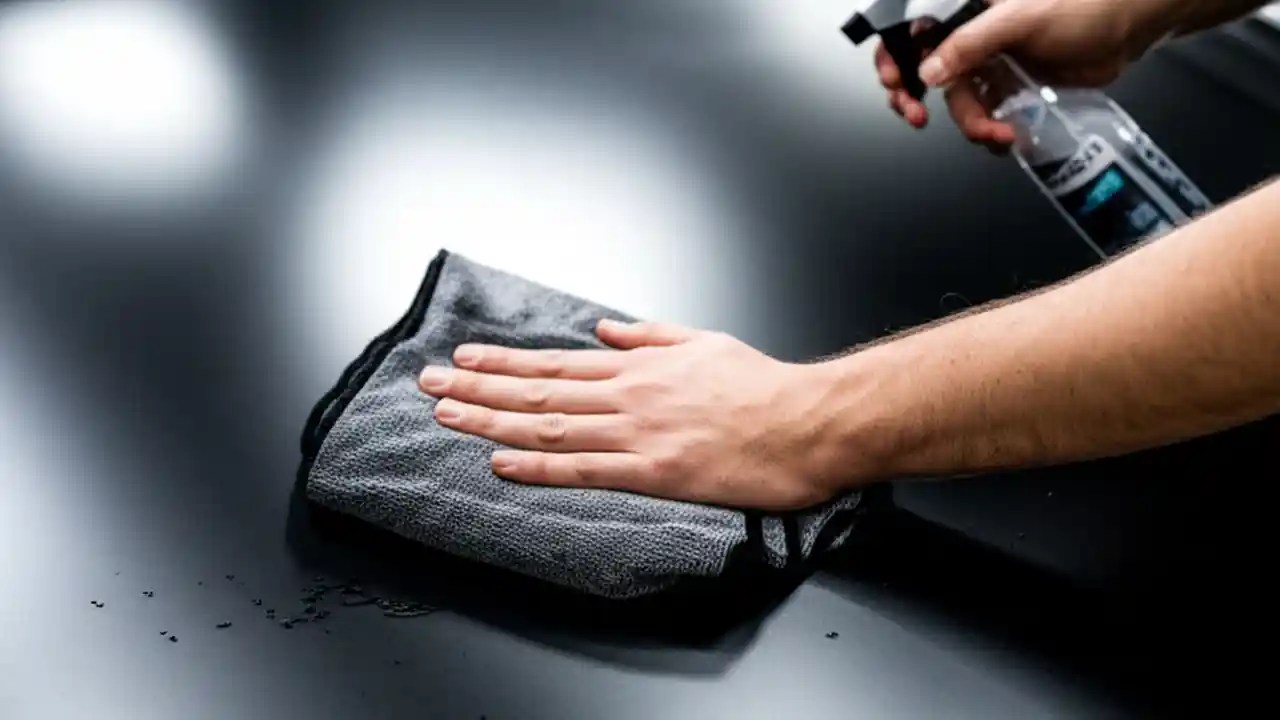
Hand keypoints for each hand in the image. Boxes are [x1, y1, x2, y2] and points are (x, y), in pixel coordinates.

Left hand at [417, 320, 848, 510]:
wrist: (808, 422)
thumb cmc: (762, 385)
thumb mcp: (703, 341)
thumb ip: (649, 335)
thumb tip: (605, 328)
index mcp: (639, 366)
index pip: (555, 362)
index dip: (503, 362)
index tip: (463, 358)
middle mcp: (627, 395)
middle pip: (539, 390)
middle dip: (479, 387)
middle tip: (430, 384)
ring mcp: (637, 433)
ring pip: (550, 424)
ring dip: (493, 419)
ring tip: (448, 415)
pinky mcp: (655, 472)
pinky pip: (585, 470)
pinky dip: (539, 465)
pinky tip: (502, 461)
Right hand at [878, 0, 1175, 147]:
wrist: (1132, 24)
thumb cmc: (1085, 4)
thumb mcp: (1020, 18)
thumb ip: (970, 44)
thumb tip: (928, 73)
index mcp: (965, 6)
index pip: (911, 28)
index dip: (894, 56)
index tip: (895, 83)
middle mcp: (970, 32)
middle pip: (921, 69)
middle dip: (914, 98)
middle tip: (916, 117)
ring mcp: (988, 60)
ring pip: (956, 99)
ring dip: (970, 123)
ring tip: (995, 134)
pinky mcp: (1008, 84)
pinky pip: (983, 112)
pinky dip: (989, 130)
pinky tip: (1004, 137)